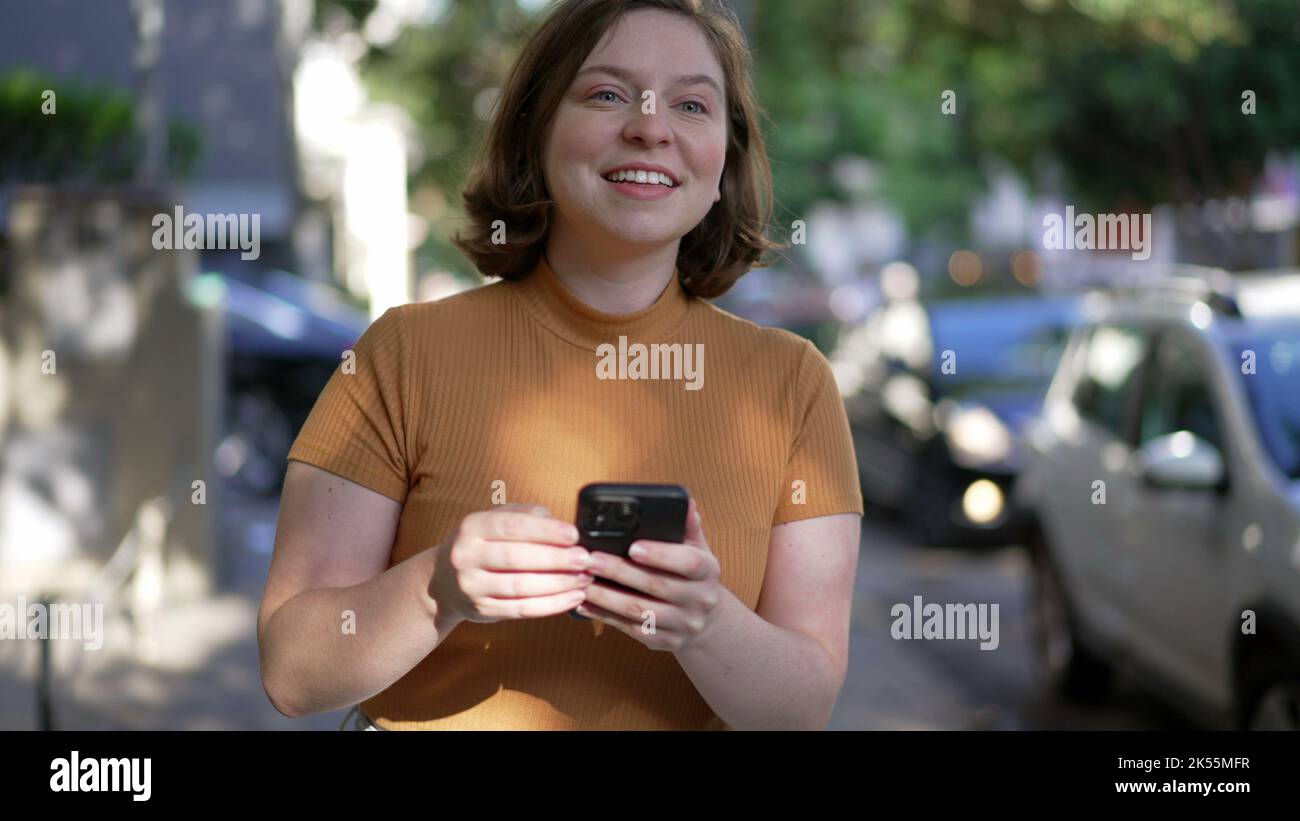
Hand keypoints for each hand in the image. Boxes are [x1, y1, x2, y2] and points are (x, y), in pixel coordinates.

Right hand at [431, 504, 593, 622]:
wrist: (442, 582)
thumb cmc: (483, 544)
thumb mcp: (495, 520)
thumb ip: (527, 515)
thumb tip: (560, 523)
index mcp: (473, 526)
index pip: (512, 525)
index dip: (545, 530)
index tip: (574, 535)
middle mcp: (466, 555)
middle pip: (517, 557)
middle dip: (557, 559)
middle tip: (586, 560)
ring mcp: (471, 585)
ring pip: (520, 586)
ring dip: (558, 584)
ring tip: (584, 580)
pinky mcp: (482, 609)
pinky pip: (521, 610)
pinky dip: (551, 605)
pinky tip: (572, 598)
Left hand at [576, 498, 720, 650]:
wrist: (705, 620)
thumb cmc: (692, 575)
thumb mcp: (696, 549)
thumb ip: (687, 526)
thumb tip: (684, 501)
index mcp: (707, 572)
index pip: (688, 563)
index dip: (660, 555)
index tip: (632, 546)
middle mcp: (700, 600)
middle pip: (656, 586)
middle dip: (619, 572)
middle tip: (589, 559)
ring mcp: (683, 625)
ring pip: (639, 611)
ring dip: (605, 596)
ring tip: (581, 581)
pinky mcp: (665, 642)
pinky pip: (630, 629)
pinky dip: (605, 616)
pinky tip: (585, 604)